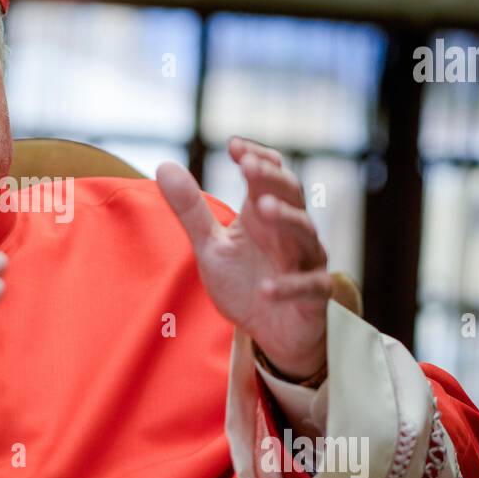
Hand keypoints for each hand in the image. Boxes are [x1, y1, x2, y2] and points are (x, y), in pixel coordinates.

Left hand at [157, 137, 329, 380]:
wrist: (271, 332)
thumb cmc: (244, 281)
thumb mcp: (210, 245)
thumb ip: (190, 210)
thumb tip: (164, 165)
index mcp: (264, 215)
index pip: (269, 175)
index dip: (256, 158)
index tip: (233, 145)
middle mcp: (290, 232)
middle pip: (291, 195)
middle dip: (271, 179)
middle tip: (249, 166)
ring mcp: (305, 262)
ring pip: (305, 233)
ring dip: (286, 218)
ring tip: (263, 208)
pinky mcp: (314, 296)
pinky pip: (309, 286)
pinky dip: (288, 286)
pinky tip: (267, 287)